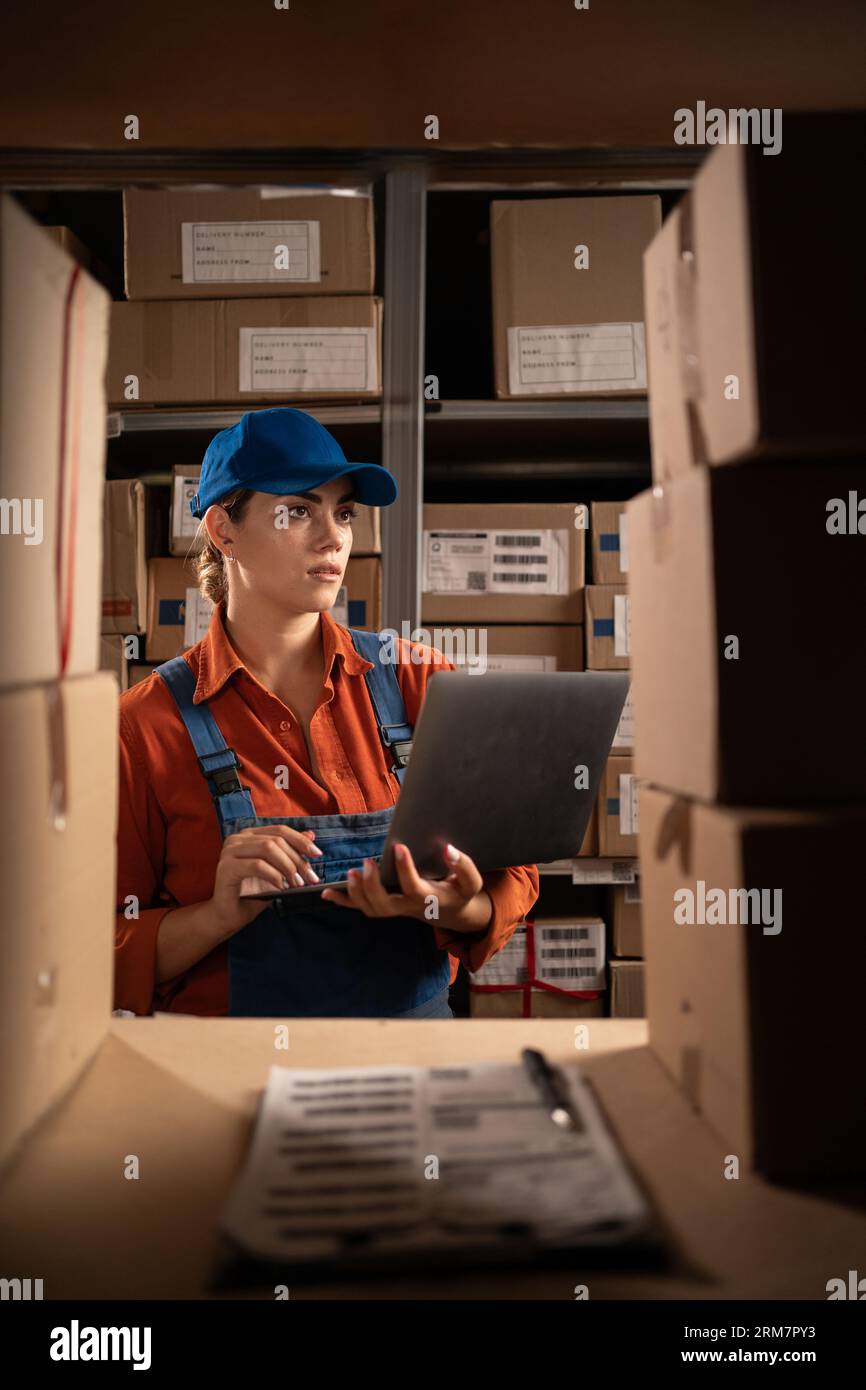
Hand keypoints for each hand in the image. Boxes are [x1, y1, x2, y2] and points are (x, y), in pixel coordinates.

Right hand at [210, 825, 324, 936]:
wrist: (229, 916)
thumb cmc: (252, 894)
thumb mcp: (277, 872)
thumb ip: (290, 853)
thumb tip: (311, 835)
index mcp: (249, 836)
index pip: (280, 830)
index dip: (301, 841)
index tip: (318, 854)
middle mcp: (237, 839)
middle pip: (276, 840)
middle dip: (297, 859)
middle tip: (310, 878)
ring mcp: (229, 851)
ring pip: (267, 849)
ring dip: (288, 867)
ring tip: (297, 884)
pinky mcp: (226, 867)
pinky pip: (257, 865)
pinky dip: (274, 876)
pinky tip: (282, 887)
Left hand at [321, 842, 492, 933]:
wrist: (451, 911)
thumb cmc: (460, 892)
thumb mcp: (470, 882)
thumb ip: (464, 866)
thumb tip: (448, 849)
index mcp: (428, 898)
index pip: (413, 886)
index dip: (405, 869)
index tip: (399, 845)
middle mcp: (407, 907)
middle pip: (384, 905)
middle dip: (372, 886)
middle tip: (367, 863)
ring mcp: (394, 908)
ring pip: (370, 908)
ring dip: (357, 893)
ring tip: (352, 871)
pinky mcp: (385, 906)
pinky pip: (361, 908)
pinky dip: (343, 901)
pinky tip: (326, 892)